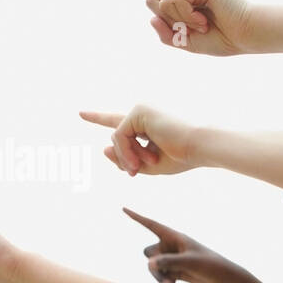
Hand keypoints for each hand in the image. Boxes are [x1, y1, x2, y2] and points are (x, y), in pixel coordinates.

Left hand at [80, 106, 200, 177]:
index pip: (119, 121)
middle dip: (124, 157)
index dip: (99, 118)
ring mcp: (140, 109)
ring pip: (116, 137)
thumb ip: (128, 161)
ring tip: (143, 167)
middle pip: (118, 137)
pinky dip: (126, 152)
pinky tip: (142, 160)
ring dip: (126, 157)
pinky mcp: (139, 111)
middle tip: (134, 173)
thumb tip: (103, 150)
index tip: (81, 113)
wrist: (202, 146)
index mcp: (149, 123)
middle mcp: (143, 113)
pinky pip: (119, 136)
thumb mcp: (151, 165)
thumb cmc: (184, 157)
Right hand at [122, 207, 240, 282]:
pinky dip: (162, 280)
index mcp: (174, 236)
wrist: (223, 278)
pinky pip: (158, 274)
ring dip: (157, 275)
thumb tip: (149, 264)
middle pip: (148, 252)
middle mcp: (170, 246)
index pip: (152, 225)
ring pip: (152, 266)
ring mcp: (171, 258)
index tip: (123, 208)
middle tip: (164, 269)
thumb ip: (168, 262)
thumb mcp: (189, 262)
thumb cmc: (209, 265)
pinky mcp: (173, 270)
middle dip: (153, 263)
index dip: (137, 217)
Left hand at [126, 0, 255, 55]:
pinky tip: (204, 20)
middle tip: (196, 28)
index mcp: (185, 4)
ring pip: (161, 1)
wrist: (248, 35)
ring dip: (180, 21)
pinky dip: (186, 16)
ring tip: (203, 24)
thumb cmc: (225, 40)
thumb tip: (150, 18)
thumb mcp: (189, 44)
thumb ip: (168, 35)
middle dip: (168, 20)